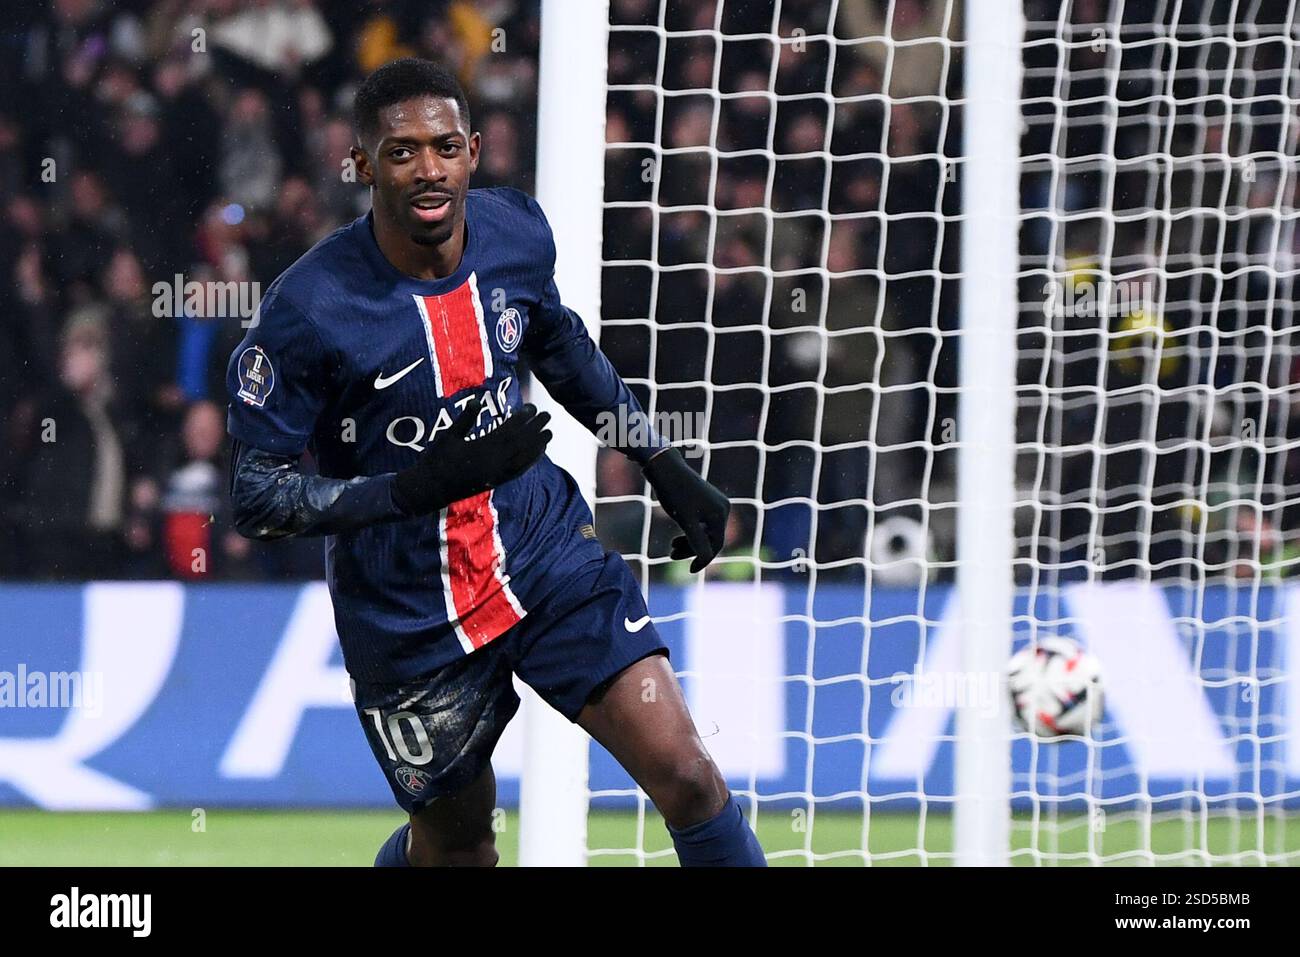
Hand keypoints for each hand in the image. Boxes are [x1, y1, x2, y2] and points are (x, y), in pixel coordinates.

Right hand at [392, 395, 550, 514]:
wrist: (430, 490)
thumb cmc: (436, 459)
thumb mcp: (448, 436)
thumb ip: (465, 420)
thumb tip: (478, 401)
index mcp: (482, 449)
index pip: (508, 431)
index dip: (522, 419)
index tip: (531, 407)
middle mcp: (493, 463)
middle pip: (521, 443)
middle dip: (535, 429)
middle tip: (547, 415)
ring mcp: (496, 474)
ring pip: (523, 458)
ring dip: (538, 445)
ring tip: (549, 433)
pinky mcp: (496, 482)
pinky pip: (518, 471)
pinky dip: (530, 462)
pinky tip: (538, 455)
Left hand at [643, 447, 729, 572]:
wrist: (665, 467)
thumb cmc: (675, 493)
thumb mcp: (685, 520)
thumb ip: (696, 541)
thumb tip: (706, 558)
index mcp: (720, 513)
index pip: (716, 545)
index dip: (703, 559)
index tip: (690, 570)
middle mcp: (722, 508)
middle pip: (710, 538)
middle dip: (692, 549)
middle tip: (672, 555)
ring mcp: (714, 504)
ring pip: (704, 531)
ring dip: (689, 542)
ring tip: (671, 548)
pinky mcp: (705, 501)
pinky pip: (701, 523)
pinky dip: (690, 531)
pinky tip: (676, 538)